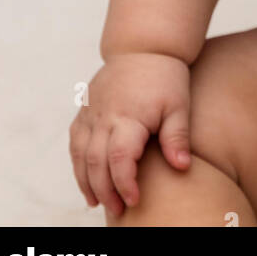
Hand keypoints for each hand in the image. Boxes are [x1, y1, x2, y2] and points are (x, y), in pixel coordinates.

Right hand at [69, 53, 190, 217]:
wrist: (144, 46)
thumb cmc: (166, 77)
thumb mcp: (179, 104)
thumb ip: (177, 136)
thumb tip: (181, 167)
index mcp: (129, 115)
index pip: (120, 157)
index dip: (124, 183)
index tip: (134, 201)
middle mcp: (104, 115)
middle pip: (96, 161)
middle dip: (105, 190)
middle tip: (118, 210)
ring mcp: (91, 111)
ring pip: (79, 154)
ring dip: (86, 181)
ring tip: (97, 202)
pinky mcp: (85, 109)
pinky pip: (75, 141)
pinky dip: (78, 163)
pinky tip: (87, 178)